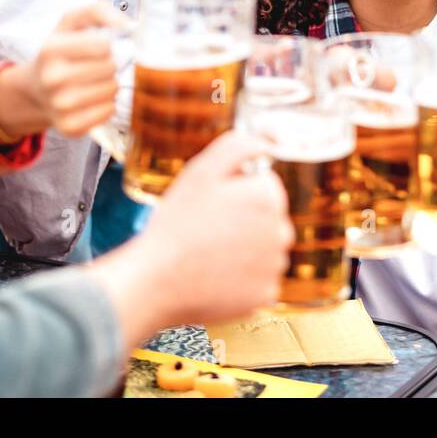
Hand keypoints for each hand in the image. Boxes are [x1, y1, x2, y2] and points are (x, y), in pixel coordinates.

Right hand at [0, 1, 122, 138]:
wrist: (36, 89)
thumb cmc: (62, 51)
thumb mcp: (72, 23)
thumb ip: (98, 10)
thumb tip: (128, 24)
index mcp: (50, 48)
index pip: (103, 45)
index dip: (107, 45)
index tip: (97, 46)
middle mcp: (51, 78)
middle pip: (110, 67)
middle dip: (109, 64)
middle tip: (95, 66)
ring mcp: (59, 105)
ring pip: (112, 89)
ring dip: (110, 83)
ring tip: (94, 81)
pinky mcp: (69, 127)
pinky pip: (108, 111)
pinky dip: (107, 104)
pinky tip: (93, 99)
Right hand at [138, 132, 292, 325]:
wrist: (156, 280)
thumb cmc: (176, 223)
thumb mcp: (203, 170)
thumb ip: (240, 146)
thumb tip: (269, 141)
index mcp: (269, 197)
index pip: (265, 186)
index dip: (237, 192)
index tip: (214, 204)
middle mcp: (281, 233)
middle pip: (269, 219)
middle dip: (245, 221)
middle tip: (208, 229)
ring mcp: (274, 267)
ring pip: (264, 251)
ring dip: (244, 250)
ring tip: (209, 253)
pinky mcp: (263, 296)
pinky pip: (258, 281)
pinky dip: (241, 280)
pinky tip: (215, 276)